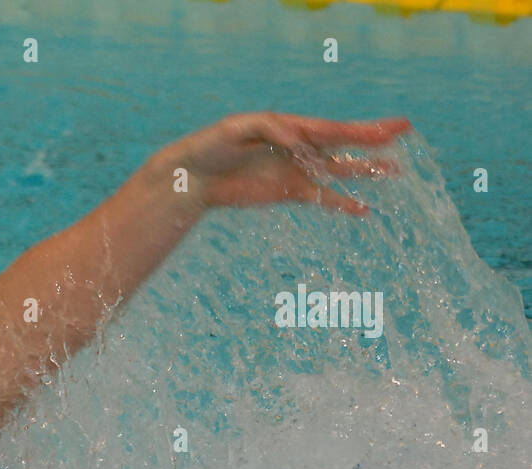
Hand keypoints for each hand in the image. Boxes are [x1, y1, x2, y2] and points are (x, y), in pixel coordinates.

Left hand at [163, 112, 411, 215]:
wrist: (195, 176)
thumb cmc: (213, 145)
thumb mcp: (236, 128)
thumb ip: (268, 127)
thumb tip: (296, 137)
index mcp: (290, 128)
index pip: (331, 129)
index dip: (359, 130)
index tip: (386, 130)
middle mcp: (299, 147)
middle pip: (343, 143)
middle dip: (373, 138)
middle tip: (405, 130)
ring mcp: (297, 171)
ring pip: (339, 169)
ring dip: (366, 169)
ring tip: (396, 169)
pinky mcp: (288, 192)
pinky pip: (322, 198)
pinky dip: (342, 204)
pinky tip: (364, 209)